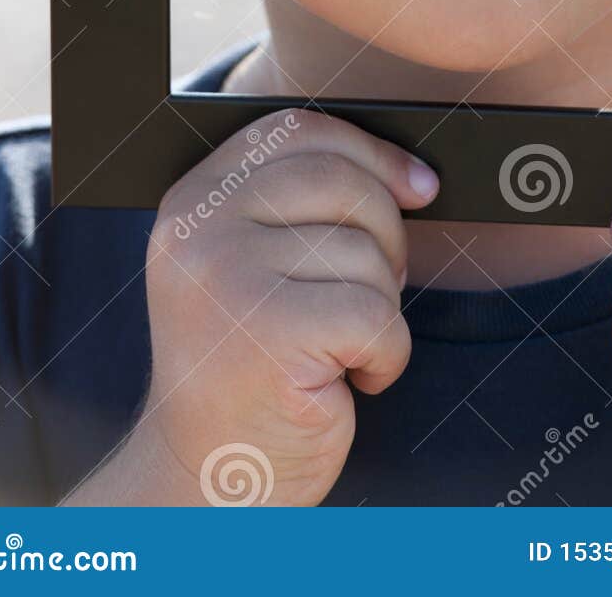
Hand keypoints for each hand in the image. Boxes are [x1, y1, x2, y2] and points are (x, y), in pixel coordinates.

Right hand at [133, 107, 438, 506]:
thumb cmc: (249, 369)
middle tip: (369, 294)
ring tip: (338, 348)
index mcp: (194, 199)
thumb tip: (414, 177)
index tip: (417, 186)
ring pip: (364, 253)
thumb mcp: (253, 266)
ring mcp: (226, 277)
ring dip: (381, 310)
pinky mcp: (266, 333)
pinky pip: (376, 316)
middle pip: (343, 183)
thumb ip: (300, 208)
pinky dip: (386, 356)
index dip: (370, 151)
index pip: (297, 130)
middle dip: (386, 239)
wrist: (204, 482)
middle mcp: (199, 228)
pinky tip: (350, 379)